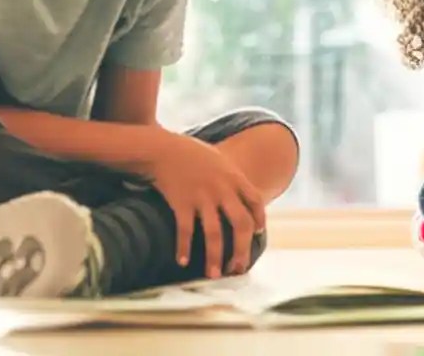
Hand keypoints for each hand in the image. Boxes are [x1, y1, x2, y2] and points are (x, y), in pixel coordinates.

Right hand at [138, 132, 266, 277]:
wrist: (164, 148)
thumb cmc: (193, 155)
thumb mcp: (220, 162)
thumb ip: (233, 180)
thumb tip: (243, 199)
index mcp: (235, 178)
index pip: (256, 202)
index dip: (259, 220)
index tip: (257, 235)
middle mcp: (222, 190)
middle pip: (240, 224)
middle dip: (241, 250)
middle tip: (238, 268)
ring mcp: (202, 197)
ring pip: (214, 233)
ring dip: (215, 257)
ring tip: (214, 275)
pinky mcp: (181, 203)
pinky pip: (185, 230)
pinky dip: (184, 247)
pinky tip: (183, 261)